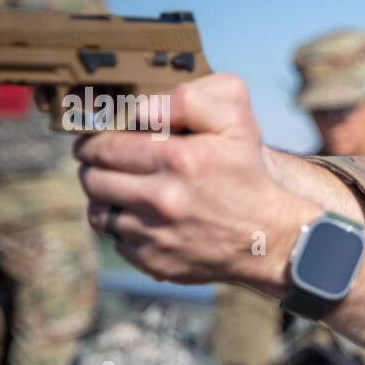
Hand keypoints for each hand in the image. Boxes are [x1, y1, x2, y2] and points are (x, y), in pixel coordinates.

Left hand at [76, 73, 320, 290]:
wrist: (272, 238)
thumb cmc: (250, 176)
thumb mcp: (236, 123)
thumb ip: (191, 100)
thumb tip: (143, 110)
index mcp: (178, 159)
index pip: (104, 146)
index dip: (93, 142)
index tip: (94, 142)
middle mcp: (162, 199)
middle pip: (93, 180)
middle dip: (92, 168)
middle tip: (102, 165)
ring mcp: (157, 235)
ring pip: (99, 214)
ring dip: (105, 200)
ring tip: (121, 192)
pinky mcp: (156, 263)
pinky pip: (118, 244)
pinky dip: (124, 232)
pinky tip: (145, 222)